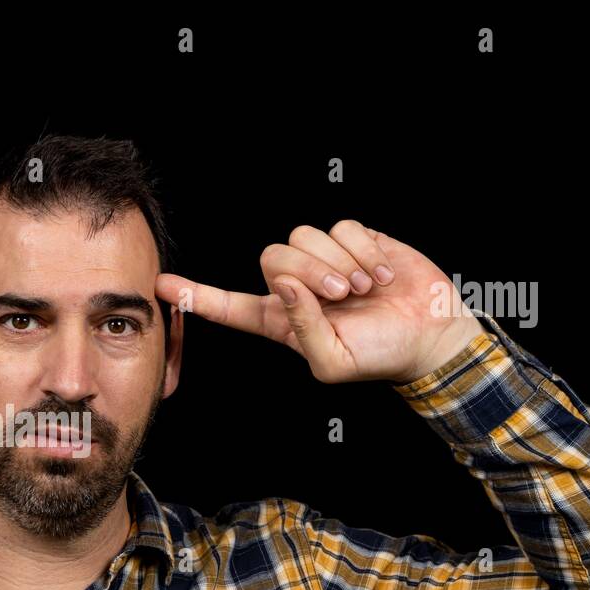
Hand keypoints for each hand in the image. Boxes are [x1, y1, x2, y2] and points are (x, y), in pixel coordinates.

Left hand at [155, 220, 483, 383]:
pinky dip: (364, 251)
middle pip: (273, 258)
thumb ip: (302, 328)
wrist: (429, 335)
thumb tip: (286, 286)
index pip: (230, 306)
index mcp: (281, 320)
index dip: (197, 297)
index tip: (160, 286)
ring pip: (305, 238)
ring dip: (339, 263)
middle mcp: (296, 287)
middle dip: (310, 272)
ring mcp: (324, 260)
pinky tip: (380, 273)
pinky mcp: (354, 239)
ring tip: (366, 289)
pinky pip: (342, 227)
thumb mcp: (333, 361)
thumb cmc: (379, 356)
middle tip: (344, 295)